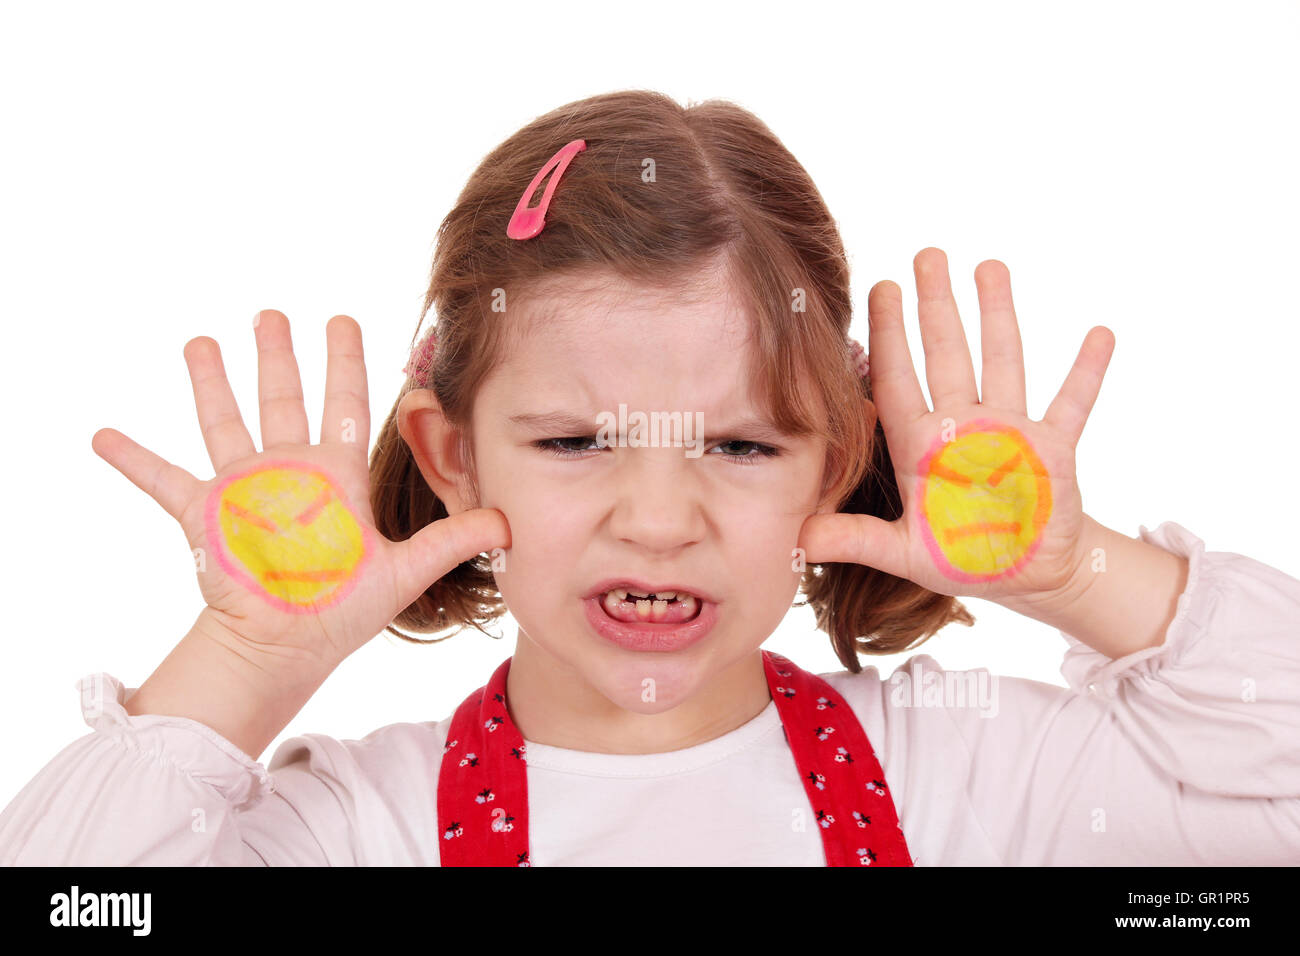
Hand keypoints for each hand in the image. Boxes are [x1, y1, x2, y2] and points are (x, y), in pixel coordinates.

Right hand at [92, 310, 509, 671]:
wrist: (288, 647)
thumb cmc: (343, 610)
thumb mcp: (405, 570)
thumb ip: (453, 539)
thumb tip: (508, 521)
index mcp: (335, 476)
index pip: (344, 403)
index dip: (346, 362)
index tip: (344, 319)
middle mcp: (288, 471)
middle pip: (283, 397)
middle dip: (280, 354)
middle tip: (274, 310)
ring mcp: (243, 489)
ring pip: (225, 420)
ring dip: (212, 382)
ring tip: (201, 341)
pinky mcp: (203, 516)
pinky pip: (161, 480)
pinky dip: (132, 459)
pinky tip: (102, 433)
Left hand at [798, 248, 1113, 604]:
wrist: (1026, 576)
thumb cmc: (963, 558)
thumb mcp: (903, 554)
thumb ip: (855, 540)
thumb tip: (797, 538)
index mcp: (923, 447)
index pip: (896, 381)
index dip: (887, 337)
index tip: (878, 290)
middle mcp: (964, 427)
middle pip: (946, 354)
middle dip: (936, 306)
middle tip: (926, 255)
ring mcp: (1011, 431)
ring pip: (1002, 361)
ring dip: (998, 316)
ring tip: (989, 266)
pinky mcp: (1055, 449)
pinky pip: (1072, 403)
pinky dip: (1086, 372)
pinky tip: (1100, 334)